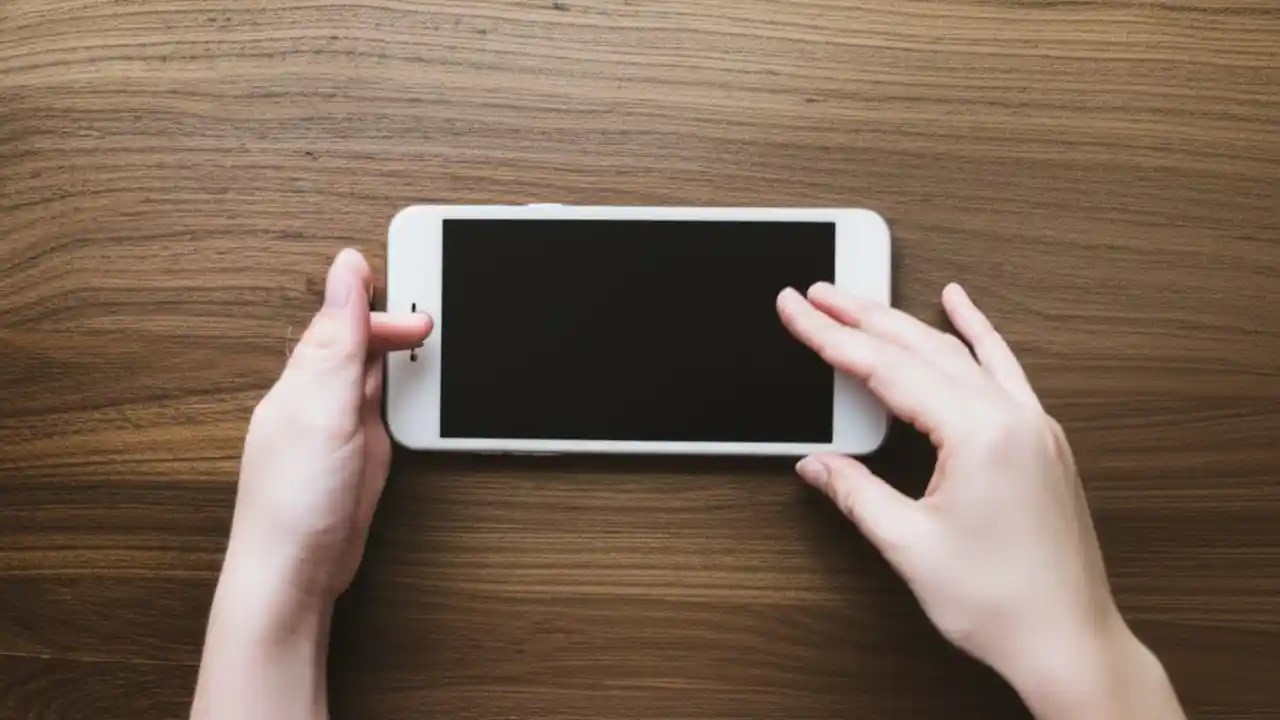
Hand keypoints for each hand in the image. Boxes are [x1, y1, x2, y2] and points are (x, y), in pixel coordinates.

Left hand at [225, 248, 430, 606]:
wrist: (296, 575)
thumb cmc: (294, 501)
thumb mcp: (322, 408)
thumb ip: (337, 341)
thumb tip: (345, 271)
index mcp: (301, 378)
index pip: (343, 322)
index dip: (381, 307)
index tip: (421, 298)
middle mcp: (317, 397)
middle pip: (357, 341)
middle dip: (393, 326)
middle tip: (433, 323)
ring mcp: (338, 427)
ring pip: (371, 373)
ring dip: (398, 355)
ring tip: (430, 341)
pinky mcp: (358, 456)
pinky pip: (382, 409)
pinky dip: (402, 393)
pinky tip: (416, 390)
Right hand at [777, 282, 1182, 719]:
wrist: (1069, 642)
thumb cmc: (1001, 604)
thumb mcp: (909, 545)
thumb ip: (857, 493)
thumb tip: (817, 464)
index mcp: (977, 435)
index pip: (885, 368)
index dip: (831, 337)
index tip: (797, 309)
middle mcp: (1011, 417)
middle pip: (920, 347)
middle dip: (861, 317)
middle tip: (817, 294)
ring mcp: (1032, 425)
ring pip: (959, 351)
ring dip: (906, 321)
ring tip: (864, 299)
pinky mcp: (1040, 440)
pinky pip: (1003, 366)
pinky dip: (976, 332)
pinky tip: (960, 305)